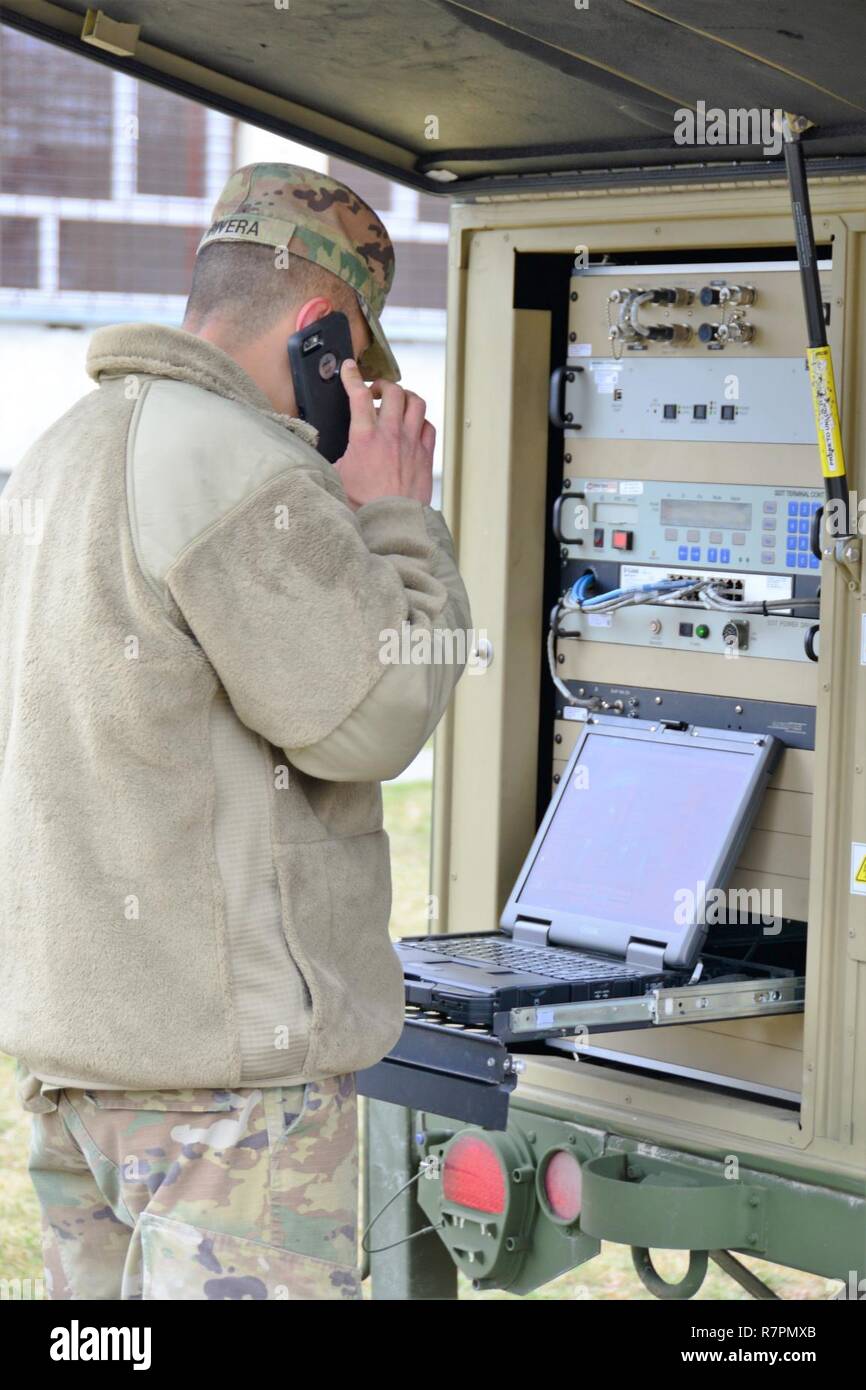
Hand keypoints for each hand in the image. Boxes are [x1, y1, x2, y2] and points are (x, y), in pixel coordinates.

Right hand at [333, 359, 434, 508]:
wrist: (390, 524)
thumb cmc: (362, 505)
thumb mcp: (337, 476)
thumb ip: (338, 455)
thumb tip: (330, 449)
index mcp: (364, 438)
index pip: (358, 395)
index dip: (352, 376)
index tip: (349, 368)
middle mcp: (391, 435)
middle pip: (393, 391)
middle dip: (383, 384)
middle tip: (375, 392)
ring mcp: (411, 444)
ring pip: (416, 403)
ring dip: (406, 396)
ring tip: (397, 402)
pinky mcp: (425, 456)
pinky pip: (429, 426)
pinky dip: (421, 421)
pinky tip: (413, 426)